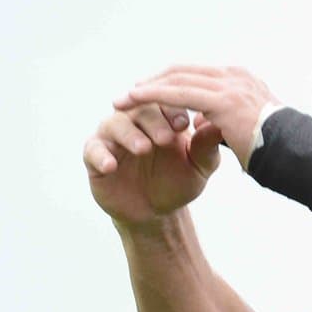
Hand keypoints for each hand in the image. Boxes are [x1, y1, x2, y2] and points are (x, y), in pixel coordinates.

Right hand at [83, 102, 222, 226]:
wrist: (155, 211)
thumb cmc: (178, 181)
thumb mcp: (199, 166)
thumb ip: (207, 146)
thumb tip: (218, 124)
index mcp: (162, 117)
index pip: (164, 101)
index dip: (173, 109)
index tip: (184, 123)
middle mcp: (135, 120)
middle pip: (140, 108)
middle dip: (154, 121)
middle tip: (167, 138)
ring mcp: (112, 136)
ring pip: (115, 123)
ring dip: (130, 134)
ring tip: (144, 148)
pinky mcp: (94, 155)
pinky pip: (93, 149)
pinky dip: (101, 155)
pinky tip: (111, 165)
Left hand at [113, 65, 279, 168]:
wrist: (295, 155)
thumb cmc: (274, 150)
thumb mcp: (245, 131)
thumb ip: (222, 122)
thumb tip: (202, 125)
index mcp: (241, 82)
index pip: (197, 75)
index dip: (170, 83)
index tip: (150, 95)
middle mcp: (234, 77)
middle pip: (183, 71)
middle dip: (153, 82)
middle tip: (129, 95)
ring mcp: (228, 85)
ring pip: (176, 78)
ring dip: (146, 88)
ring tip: (123, 100)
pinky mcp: (221, 100)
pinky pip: (177, 93)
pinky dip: (152, 95)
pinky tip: (133, 101)